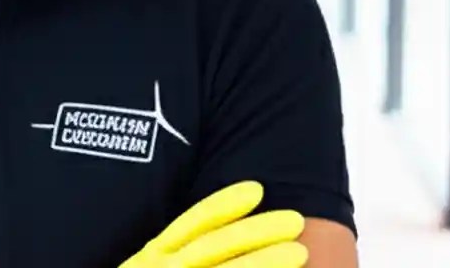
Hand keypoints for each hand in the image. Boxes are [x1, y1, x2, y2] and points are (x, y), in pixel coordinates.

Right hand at [118, 181, 307, 267]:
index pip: (191, 223)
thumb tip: (220, 244)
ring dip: (262, 264)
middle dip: (256, 232)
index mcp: (154, 256)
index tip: (256, 190)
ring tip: (300, 252)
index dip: (223, 204)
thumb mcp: (150, 266)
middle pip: (212, 247)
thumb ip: (179, 255)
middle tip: (295, 220)